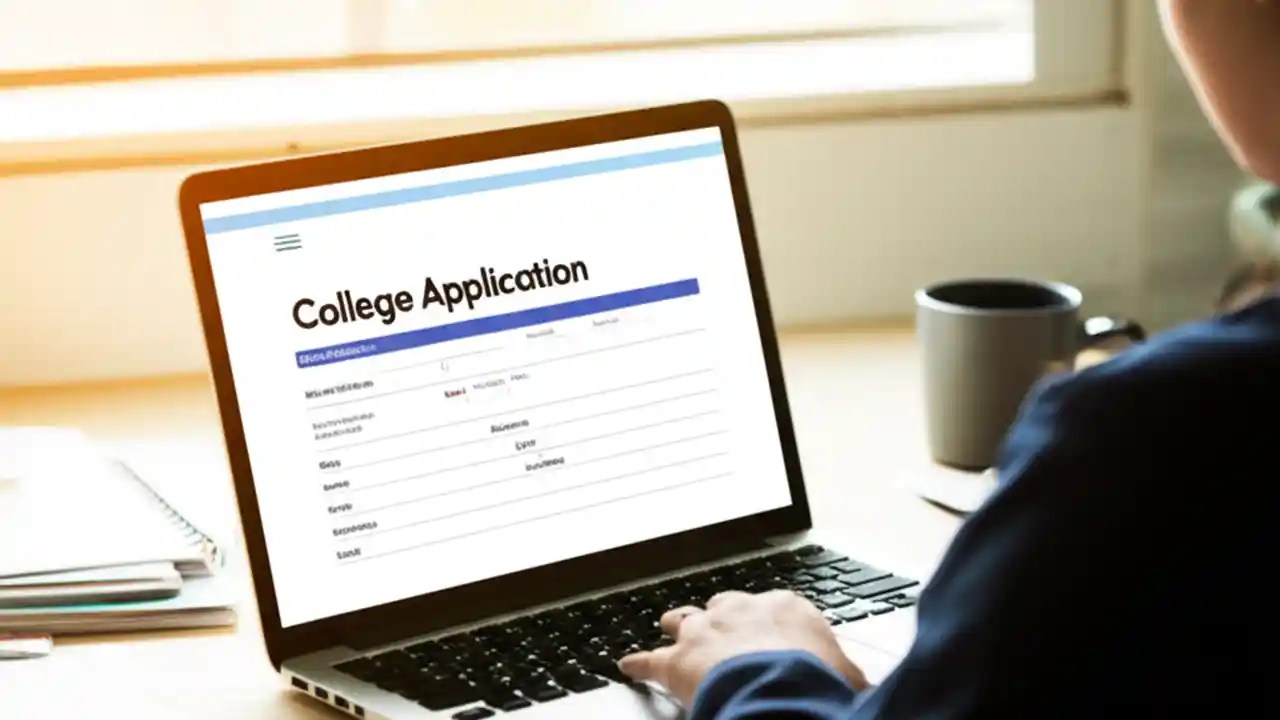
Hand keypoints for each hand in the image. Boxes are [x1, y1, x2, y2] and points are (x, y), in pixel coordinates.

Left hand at [618, 590, 867, 706]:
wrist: (778, 693)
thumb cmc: (815, 683)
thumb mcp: (847, 678)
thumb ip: (850, 679)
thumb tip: (874, 693)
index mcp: (786, 609)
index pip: (771, 608)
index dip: (764, 622)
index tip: (765, 630)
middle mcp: (742, 610)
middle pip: (723, 606)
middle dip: (718, 618)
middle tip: (716, 629)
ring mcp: (705, 631)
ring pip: (683, 620)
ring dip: (677, 628)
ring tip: (670, 629)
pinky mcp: (677, 661)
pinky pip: (649, 660)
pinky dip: (638, 663)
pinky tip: (627, 665)